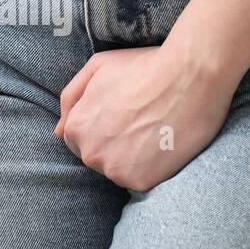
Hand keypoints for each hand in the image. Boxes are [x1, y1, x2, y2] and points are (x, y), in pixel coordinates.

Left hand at [54, 46, 236, 191]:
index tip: (124, 114)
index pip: (78, 140)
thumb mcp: (97, 67)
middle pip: (97, 157)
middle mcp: (90, 154)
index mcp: (76, 128)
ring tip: (154, 131)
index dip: (101, 126)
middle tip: (142, 120)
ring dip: (132, 157)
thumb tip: (58, 131)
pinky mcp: (143, 181)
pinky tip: (164, 144)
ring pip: (119, 170)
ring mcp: (116, 171)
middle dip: (114, 143)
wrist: (191, 76)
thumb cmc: (145, 67)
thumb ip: (71, 98)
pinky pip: (141, 180)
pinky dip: (152, 167)